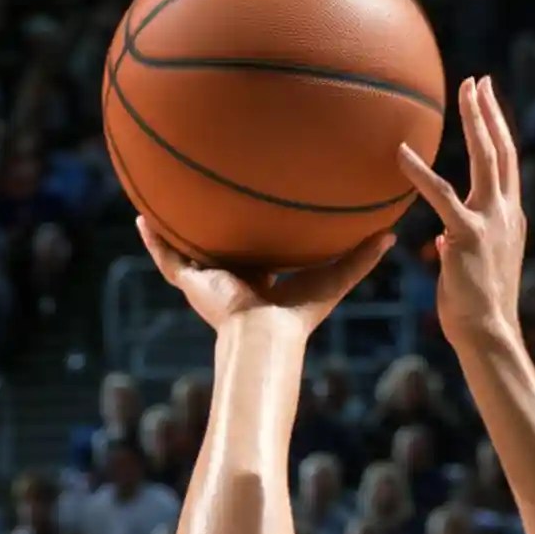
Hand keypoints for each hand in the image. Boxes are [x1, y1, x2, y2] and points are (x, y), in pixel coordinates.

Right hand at [137, 218, 393, 337]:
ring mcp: (208, 281)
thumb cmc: (300, 315)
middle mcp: (232, 279)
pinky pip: (166, 258)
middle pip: (220, 249)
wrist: (265, 334)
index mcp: (261, 280)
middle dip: (216, 230)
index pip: (259, 254)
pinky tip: (141, 217)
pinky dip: (153, 240)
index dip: (259, 235)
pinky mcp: (190, 282)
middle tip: (211, 199)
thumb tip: (392, 236)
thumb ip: (360, 260)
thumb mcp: (333, 279)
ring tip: (161, 203)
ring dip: (176, 231)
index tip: (260, 213)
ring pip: (187, 252)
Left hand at [397, 76, 524, 343]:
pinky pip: (441, 195)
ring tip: (464, 91)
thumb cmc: (478, 308)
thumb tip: (444, 238)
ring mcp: (491, 221)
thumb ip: (461, 245)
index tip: (489, 102)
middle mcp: (507, 213)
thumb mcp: (471, 269)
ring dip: (475, 121)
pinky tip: (401, 153)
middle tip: (478, 81)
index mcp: (510, 218)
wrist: (489, 332)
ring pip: (485, 159)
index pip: (507, 164)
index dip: (499, 131)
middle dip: (490, 112)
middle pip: (502, 150)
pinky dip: (420, 172)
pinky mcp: (467, 234)